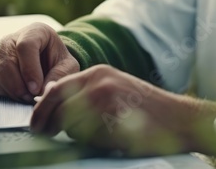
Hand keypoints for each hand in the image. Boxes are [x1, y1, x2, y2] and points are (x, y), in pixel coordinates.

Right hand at [0, 22, 79, 101]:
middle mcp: (13, 38)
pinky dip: (3, 91)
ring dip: (11, 90)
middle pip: (7, 61)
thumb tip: (44, 91)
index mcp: (35, 31)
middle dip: (19, 86)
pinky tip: (17, 93)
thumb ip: (59, 76)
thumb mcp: (67, 66)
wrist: (47, 62)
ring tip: (27, 96)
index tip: (36, 88)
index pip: (25, 46)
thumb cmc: (57, 61)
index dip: (29, 69)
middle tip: (31, 97)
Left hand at [30, 64, 215, 155]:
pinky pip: (88, 137)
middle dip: (48, 123)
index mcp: (98, 73)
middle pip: (57, 106)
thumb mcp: (114, 88)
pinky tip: (112, 138)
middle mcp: (98, 82)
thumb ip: (86, 91)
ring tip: (101, 133)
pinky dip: (94, 142)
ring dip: (77, 135)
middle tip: (44, 133)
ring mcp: (105, 99)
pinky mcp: (113, 118)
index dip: (41, 109)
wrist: (179, 119)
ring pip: (71, 125)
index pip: (56, 89)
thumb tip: (51, 99)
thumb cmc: (146, 110)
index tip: (36, 123)